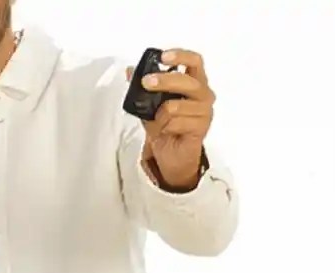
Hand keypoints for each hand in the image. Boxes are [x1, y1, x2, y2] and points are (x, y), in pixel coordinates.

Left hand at [126, 49, 214, 190]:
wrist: (172, 153)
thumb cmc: (165, 125)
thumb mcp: (149, 104)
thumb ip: (142, 87)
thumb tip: (130, 70)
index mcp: (194, 83)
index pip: (195, 61)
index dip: (180, 56)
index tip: (163, 56)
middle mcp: (204, 94)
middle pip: (187, 81)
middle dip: (164, 81)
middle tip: (146, 83)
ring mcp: (204, 111)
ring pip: (176, 106)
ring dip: (159, 115)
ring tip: (157, 123)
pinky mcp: (201, 128)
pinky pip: (176, 123)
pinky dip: (163, 128)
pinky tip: (165, 131)